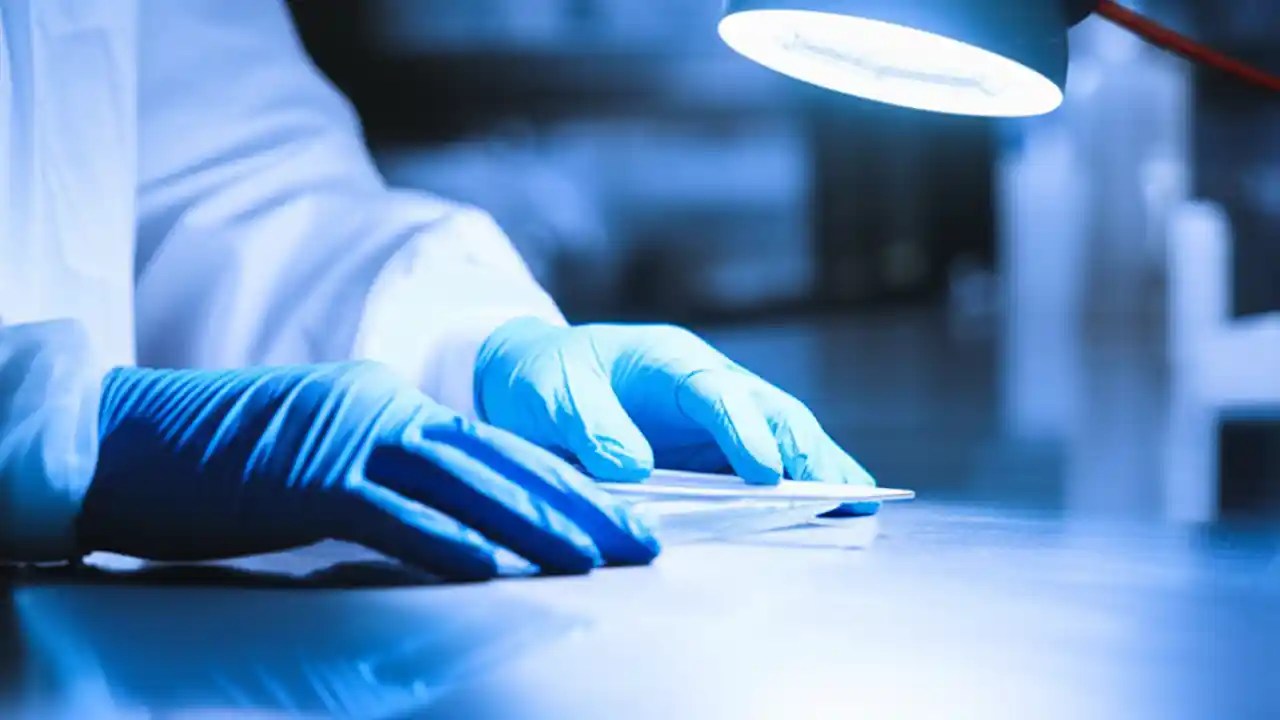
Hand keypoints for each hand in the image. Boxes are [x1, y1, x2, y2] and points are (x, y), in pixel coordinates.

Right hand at [77, 362, 658, 579]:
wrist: (127, 437)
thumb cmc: (223, 459)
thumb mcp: (324, 457)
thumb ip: (388, 476)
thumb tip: (451, 524)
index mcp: (391, 402)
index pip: (497, 447)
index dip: (565, 486)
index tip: (619, 522)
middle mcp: (384, 408)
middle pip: (503, 460)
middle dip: (581, 506)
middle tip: (645, 544)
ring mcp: (348, 438)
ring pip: (465, 483)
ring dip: (535, 524)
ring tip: (595, 561)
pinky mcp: (309, 477)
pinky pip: (393, 515)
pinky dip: (447, 544)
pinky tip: (494, 573)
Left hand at [475, 319, 878, 513]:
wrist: (530, 375)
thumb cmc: (542, 377)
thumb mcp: (551, 395)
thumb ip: (589, 425)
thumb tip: (630, 467)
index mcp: (667, 360)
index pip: (715, 392)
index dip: (742, 431)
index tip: (764, 471)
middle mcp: (704, 382)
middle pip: (767, 408)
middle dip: (803, 447)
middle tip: (836, 488)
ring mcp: (715, 414)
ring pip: (779, 431)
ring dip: (818, 463)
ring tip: (859, 499)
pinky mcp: (713, 445)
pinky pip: (767, 458)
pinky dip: (801, 477)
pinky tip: (837, 500)